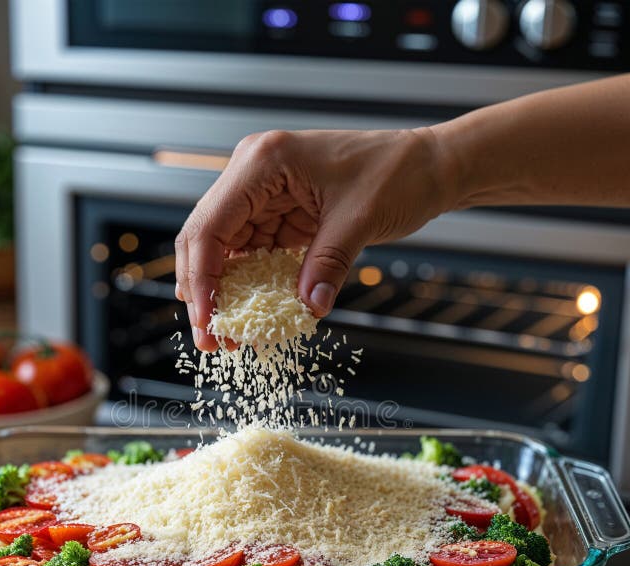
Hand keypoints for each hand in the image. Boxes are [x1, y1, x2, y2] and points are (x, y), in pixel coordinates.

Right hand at [175, 128, 453, 350]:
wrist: (427, 167)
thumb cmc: (397, 174)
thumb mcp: (359, 221)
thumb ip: (327, 265)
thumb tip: (307, 308)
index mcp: (263, 163)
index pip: (210, 226)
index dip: (202, 278)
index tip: (207, 321)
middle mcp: (254, 174)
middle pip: (206, 239)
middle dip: (204, 291)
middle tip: (209, 338)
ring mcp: (264, 194)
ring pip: (224, 250)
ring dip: (223, 292)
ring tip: (227, 334)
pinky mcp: (279, 213)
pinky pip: (253, 254)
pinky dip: (250, 284)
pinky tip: (250, 312)